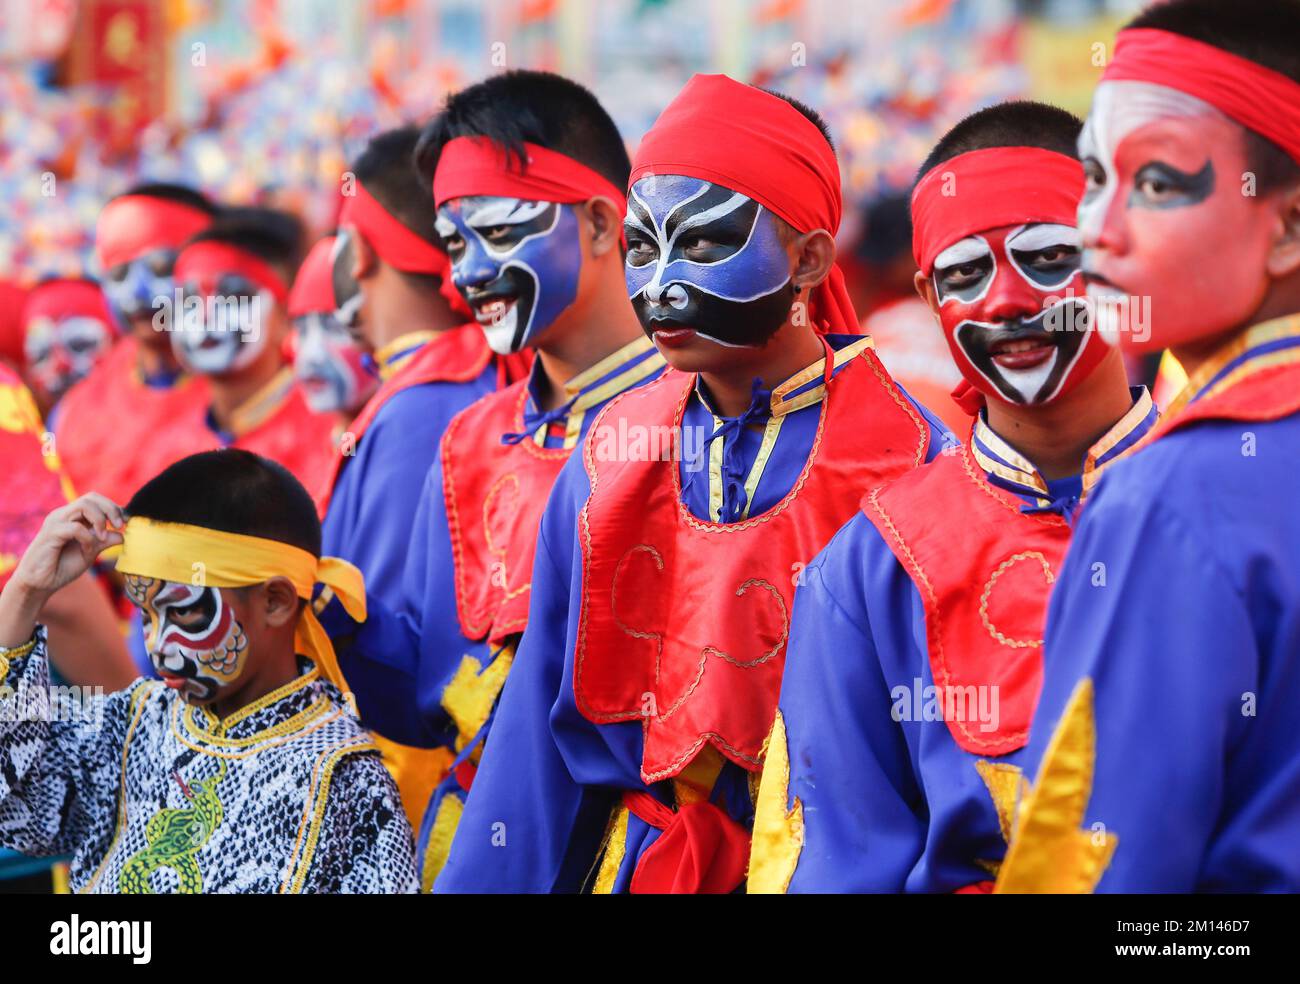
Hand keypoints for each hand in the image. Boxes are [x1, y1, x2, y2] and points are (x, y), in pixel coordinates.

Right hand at [9, 494, 124, 601]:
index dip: (112, 507)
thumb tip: (122, 535)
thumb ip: (104, 541)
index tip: (124, 523)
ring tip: (102, 538)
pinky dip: (87, 538)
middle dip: (111, 509)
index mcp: (72, 517)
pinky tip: (87, 551)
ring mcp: (55, 522)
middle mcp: (63, 515)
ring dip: (100, 520)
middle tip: (119, 526)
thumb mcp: (90, 553)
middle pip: (91, 498)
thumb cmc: (62, 567)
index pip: (94, 499)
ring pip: (83, 505)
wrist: (39, 584)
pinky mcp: (50, 534)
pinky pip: (76, 528)